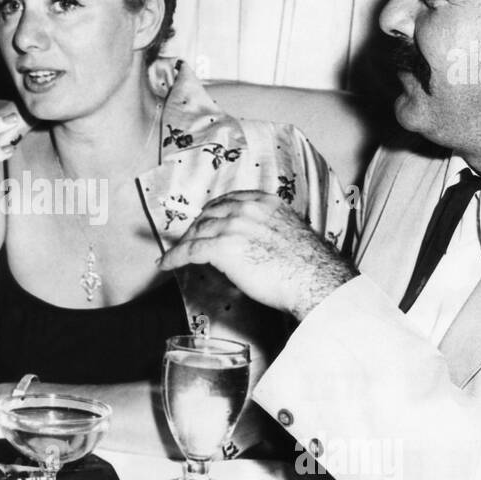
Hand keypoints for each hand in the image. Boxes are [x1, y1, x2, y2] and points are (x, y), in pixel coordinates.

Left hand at [158, 190, 355, 319]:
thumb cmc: (308, 265)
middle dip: (196, 228)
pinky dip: (175, 257)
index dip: (212, 213)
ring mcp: (233, 227)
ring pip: (198, 232)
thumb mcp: (290, 233)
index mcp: (264, 202)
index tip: (205, 221)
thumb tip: (257, 243)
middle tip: (188, 241)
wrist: (313, 278)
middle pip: (209, 214)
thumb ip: (269, 230)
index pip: (228, 201)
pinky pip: (190, 251)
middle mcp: (246, 209)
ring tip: (175, 254)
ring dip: (183, 243)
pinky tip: (167, 264)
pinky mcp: (222, 248)